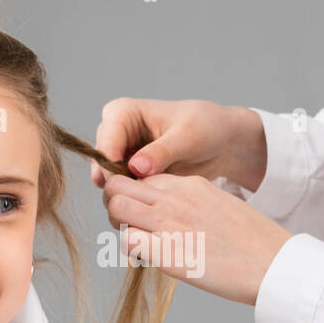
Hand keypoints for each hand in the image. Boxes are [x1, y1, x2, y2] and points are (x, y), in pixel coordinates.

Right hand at [90, 98, 266, 192]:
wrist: (221, 141)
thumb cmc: (206, 127)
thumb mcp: (187, 136)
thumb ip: (161, 152)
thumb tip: (135, 168)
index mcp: (122, 113)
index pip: (106, 142)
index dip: (112, 165)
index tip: (128, 184)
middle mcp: (115, 133)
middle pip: (102, 164)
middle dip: (116, 185)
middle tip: (134, 203)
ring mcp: (121, 155)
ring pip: (109, 182)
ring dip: (123, 196)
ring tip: (143, 209)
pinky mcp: (130, 174)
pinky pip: (123, 191)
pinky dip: (133, 201)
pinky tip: (149, 209)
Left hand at [100, 169, 291, 304]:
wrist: (274, 263)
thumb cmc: (253, 243)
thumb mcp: (220, 206)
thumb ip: (191, 205)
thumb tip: (170, 219)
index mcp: (190, 184)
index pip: (141, 176)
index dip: (133, 193)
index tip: (140, 211)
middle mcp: (174, 197)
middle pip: (119, 186)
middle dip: (115, 204)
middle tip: (129, 225)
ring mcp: (168, 222)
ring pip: (116, 208)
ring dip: (119, 224)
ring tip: (139, 242)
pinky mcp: (166, 252)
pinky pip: (126, 241)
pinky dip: (130, 249)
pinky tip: (148, 258)